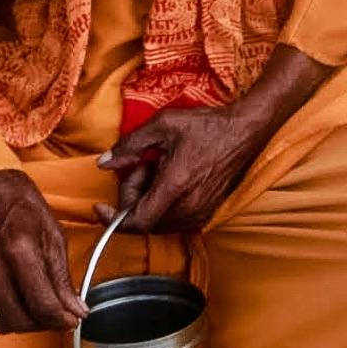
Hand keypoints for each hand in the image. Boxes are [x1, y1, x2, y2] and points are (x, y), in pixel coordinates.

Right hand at [0, 169, 83, 333]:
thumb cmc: (18, 204)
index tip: (72, 320)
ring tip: (34, 307)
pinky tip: (12, 298)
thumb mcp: (52, 234)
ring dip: (21, 322)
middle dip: (43, 324)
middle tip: (55, 314)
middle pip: (20, 320)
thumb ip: (62, 277)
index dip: (62, 320)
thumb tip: (75, 310)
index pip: (43, 304)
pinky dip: (0, 313)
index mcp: (19, 249)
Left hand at [104, 45, 332, 233]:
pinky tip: (171, 176)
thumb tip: (104, 162)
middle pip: (145, 220)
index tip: (100, 208)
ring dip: (148, 199)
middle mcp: (189, 207)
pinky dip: (163, 202)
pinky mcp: (208, 213)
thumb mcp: (161, 125)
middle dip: (133, 196)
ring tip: (158, 167)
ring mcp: (201, 213)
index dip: (113, 219)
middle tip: (142, 165)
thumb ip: (129, 145)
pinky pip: (174, 218)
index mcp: (175, 187)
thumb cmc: (206, 126)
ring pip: (159, 220)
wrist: (245, 130)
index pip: (137, 222)